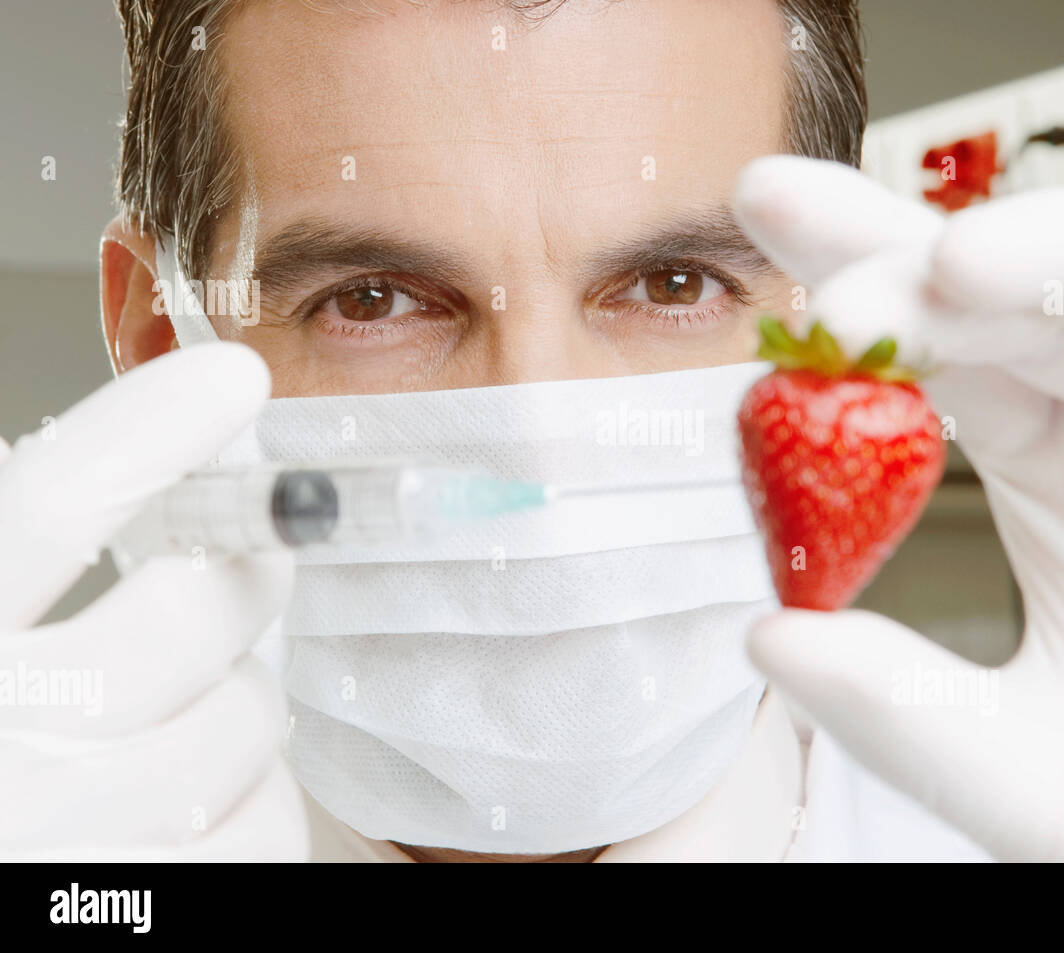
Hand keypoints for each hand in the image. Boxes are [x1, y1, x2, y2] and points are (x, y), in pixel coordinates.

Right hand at [0, 344, 306, 860]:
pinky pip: (262, 828)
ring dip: (246, 701)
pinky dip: (256, 800)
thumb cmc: (8, 740)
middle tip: (256, 556)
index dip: (136, 443)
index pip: (29, 522)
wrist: (12, 838)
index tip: (229, 380)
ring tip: (198, 703)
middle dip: (245, 577)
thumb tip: (157, 447)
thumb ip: (28, 561)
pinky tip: (201, 799)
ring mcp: (64, 844)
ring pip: (239, 728)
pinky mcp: (141, 906)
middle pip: (180, 625)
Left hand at [732, 156, 1063, 860]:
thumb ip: (902, 710)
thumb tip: (768, 636)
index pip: (941, 343)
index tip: (763, 216)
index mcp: (1052, 460)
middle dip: (923, 260)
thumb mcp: (1033, 772)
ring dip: (1054, 254)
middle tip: (840, 291)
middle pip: (1020, 281)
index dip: (862, 275)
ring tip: (961, 273)